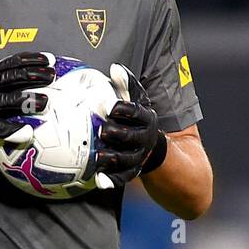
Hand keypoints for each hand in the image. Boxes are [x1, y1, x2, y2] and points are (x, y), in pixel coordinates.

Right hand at [0, 51, 54, 146]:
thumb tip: (33, 79)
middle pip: (13, 77)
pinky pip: (1, 128)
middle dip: (35, 75)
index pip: (12, 62)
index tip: (49, 60)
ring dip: (29, 99)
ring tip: (46, 101)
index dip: (32, 59)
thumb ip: (4, 84)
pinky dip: (16, 131)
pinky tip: (29, 133)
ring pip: (9, 99)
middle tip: (52, 76)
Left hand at [95, 63, 164, 190]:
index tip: (110, 106)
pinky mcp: (131, 171)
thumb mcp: (136, 99)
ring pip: (126, 160)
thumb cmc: (137, 117)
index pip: (136, 113)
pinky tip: (100, 180)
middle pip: (130, 137)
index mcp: (146, 118)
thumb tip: (115, 68)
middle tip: (101, 131)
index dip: (123, 110)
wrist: (151, 143)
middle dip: (116, 134)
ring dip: (112, 158)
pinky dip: (111, 179)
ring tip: (98, 156)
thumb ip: (126, 84)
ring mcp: (138, 157)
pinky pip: (122, 177)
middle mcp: (143, 139)